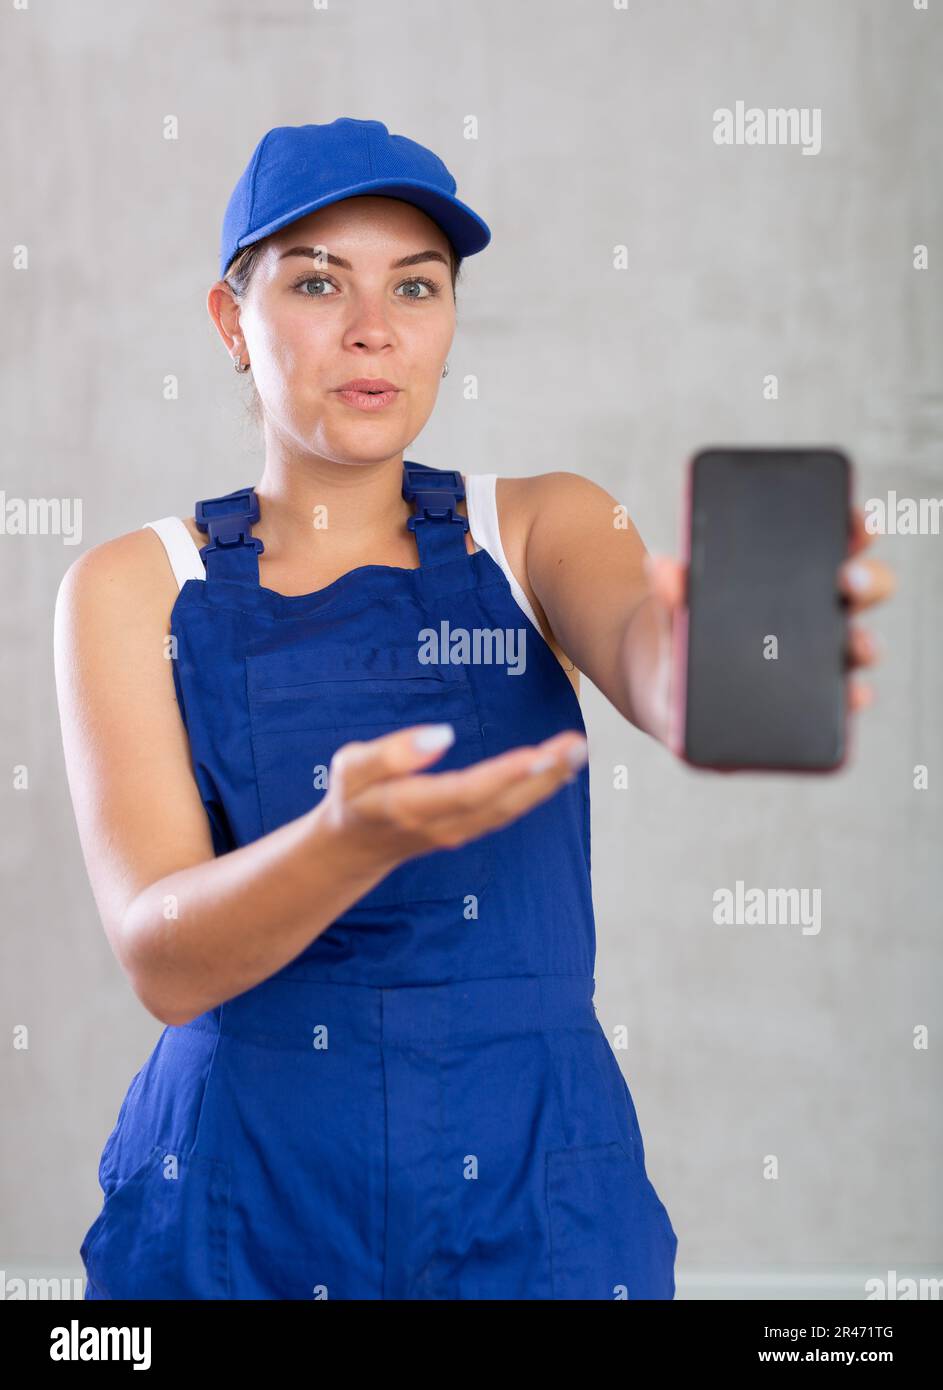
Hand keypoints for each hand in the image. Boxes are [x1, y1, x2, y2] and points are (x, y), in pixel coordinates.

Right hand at [316, 722, 589, 871]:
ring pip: (510, 809)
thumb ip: (390, 752)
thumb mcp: (351, 767)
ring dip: (547, 781)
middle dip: (541, 775)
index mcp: (408, 808)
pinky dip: (537, 791)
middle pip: (499, 803)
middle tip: (576, 746)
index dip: (503, 777)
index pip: (464, 793)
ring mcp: (458, 832)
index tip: (538, 755)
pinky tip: (559, 769)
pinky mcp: (469, 830)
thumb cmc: (352, 796)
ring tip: (577, 750)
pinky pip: (508, 811)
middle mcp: (440, 826)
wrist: (353, 847)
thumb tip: (442, 736)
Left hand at [639, 503, 895, 740]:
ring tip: (859, 644)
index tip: (862, 521)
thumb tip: (660, 567)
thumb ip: (670, 589)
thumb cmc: (677, 629)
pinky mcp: (807, 705)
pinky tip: (855, 696)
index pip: (835, 543)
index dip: (855, 530)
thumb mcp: (670, 606)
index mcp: (790, 577)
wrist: (659, 683)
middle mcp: (816, 615)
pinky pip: (841, 702)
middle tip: (850, 578)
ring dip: (867, 644)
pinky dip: (854, 698)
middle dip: (868, 581)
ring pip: (858, 647)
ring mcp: (816, 659)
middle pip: (861, 591)